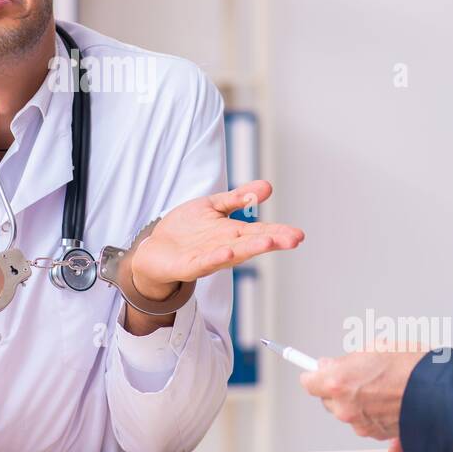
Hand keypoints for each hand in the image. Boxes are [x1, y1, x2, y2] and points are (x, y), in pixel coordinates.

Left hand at [130, 179, 304, 300]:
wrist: (154, 249)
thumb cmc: (185, 230)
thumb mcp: (213, 207)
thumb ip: (238, 198)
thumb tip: (267, 186)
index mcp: (232, 233)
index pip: (259, 232)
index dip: (279, 232)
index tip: (298, 234)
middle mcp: (225, 247)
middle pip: (251, 243)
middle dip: (272, 241)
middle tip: (294, 239)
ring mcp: (208, 257)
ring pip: (233, 253)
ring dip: (250, 249)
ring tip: (269, 243)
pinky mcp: (190, 265)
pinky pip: (205, 261)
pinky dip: (216, 258)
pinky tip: (227, 252)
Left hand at [299, 348, 425, 442]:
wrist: (441, 392)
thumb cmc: (412, 367)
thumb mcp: (374, 348)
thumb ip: (346, 360)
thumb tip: (331, 365)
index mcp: (338, 382)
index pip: (309, 382)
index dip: (316, 374)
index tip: (320, 369)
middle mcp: (346, 408)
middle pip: (328, 400)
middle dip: (337, 389)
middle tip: (357, 375)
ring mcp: (362, 424)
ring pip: (349, 414)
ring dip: (358, 403)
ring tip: (382, 387)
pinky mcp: (379, 435)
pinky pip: (370, 425)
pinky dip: (376, 417)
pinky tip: (389, 405)